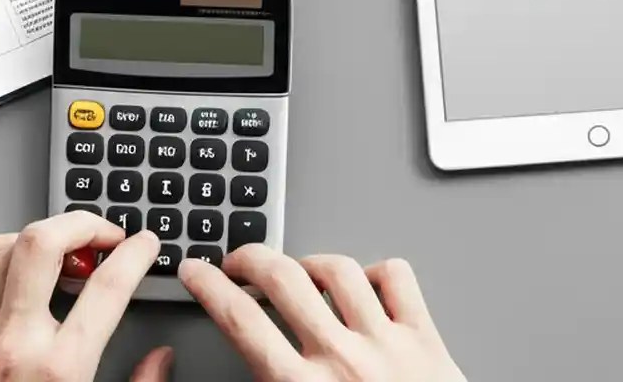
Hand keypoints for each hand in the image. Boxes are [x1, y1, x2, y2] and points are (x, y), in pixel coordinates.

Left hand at [0, 211, 173, 381]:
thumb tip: (160, 362)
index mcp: (60, 369)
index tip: (144, 246)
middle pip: (44, 243)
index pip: (110, 285)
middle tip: (100, 232)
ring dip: (29, 242)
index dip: (136, 254)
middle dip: (80, 222)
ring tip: (53, 255)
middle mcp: (13, 345)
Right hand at [180, 246, 464, 381]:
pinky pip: (398, 278)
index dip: (208, 286)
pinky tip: (363, 285)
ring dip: (309, 262)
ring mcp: (386, 344)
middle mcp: (342, 359)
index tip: (196, 271)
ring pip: (338, 269)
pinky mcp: (426, 340)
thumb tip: (246, 366)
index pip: (240, 320)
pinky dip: (377, 272)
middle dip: (250, 257)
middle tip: (238, 261)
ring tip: (298, 270)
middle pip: (283, 279)